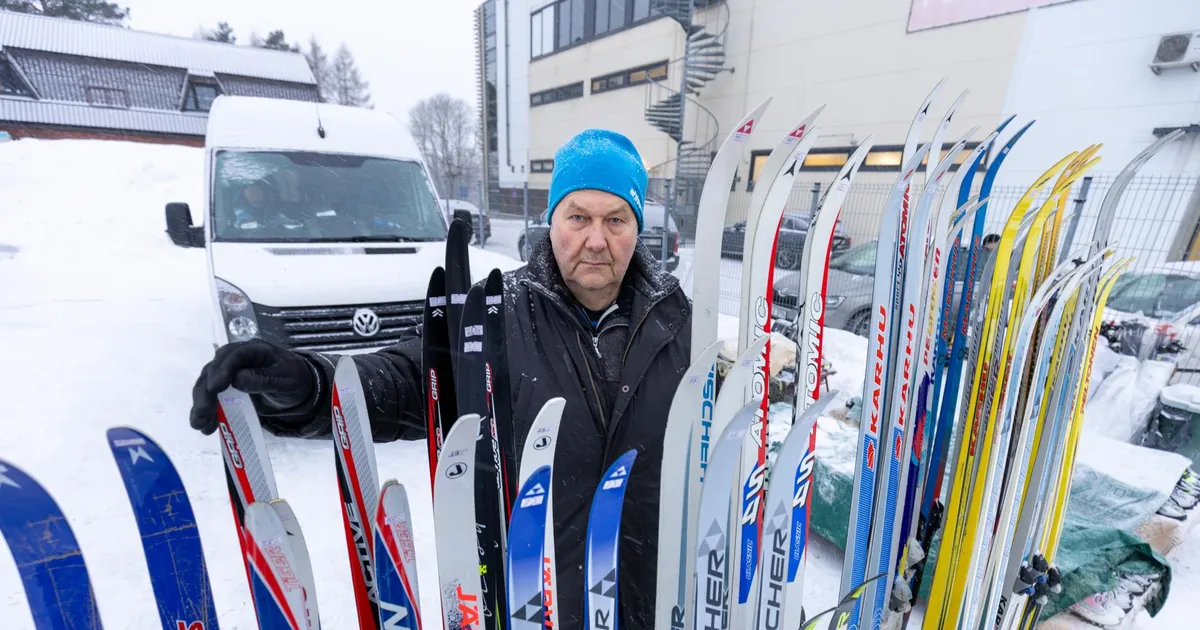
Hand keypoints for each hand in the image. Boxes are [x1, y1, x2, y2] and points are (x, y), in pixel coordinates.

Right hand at [189, 339, 315, 434]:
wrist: (298, 390)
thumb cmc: (294, 379)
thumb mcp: (285, 379)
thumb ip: (263, 379)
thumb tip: (237, 379)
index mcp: (254, 350)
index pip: (234, 355)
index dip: (222, 370)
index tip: (215, 388)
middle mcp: (236, 359)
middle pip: (214, 370)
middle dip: (206, 392)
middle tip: (203, 412)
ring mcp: (228, 373)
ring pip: (207, 385)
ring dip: (201, 404)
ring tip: (200, 425)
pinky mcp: (225, 389)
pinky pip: (211, 398)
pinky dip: (206, 412)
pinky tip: (206, 427)